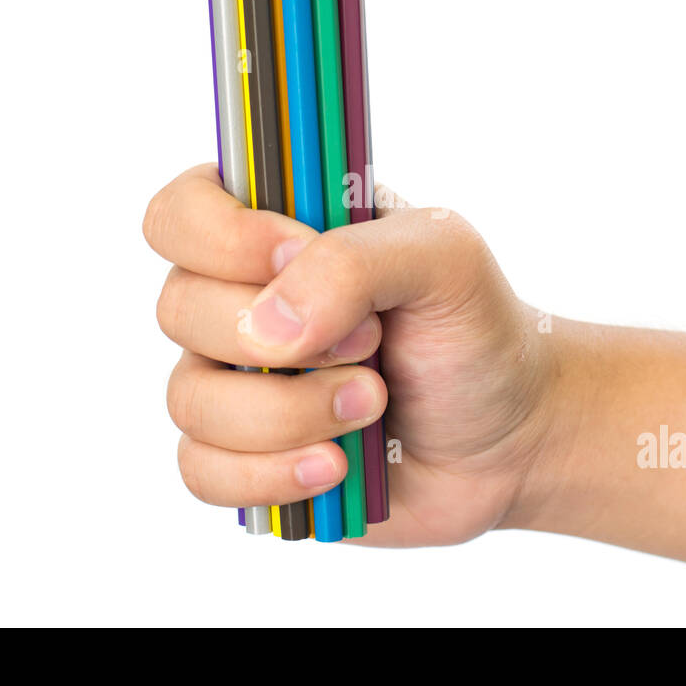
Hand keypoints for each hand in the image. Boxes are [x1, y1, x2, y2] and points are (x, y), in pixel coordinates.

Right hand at [143, 164, 554, 545]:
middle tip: (373, 344)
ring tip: (372, 406)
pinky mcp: (242, 457)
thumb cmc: (474, 331)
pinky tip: (337, 466)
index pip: (180, 212)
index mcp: (274, 230)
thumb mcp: (445, 260)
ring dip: (290, 412)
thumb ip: (354, 262)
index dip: (220, 237)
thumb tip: (267, 327)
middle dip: (284, 340)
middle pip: (176, 307)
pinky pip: (201, 470)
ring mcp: (234, 382)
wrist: (509, 437)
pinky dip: (272, 474)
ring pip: (190, 399)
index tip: (296, 257)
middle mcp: (239, 300)